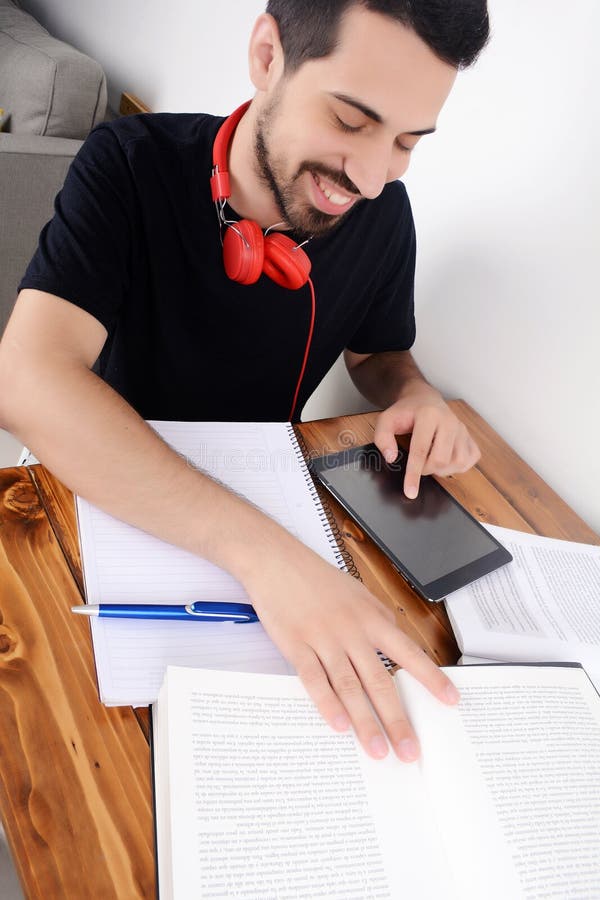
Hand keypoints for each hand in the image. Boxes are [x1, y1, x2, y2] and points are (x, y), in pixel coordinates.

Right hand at [244, 541, 459, 761]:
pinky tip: (338, 725)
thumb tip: (397, 646)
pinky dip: (326, 703)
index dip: (431, 678)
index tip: (451, 701)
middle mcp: (352, 631)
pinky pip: (314, 679)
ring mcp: (324, 639)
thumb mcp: (358, 594)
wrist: (278, 562)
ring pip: (349, 687)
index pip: (408, 652)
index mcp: (371, 619)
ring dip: (364, 722)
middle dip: (397, 719)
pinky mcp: (296, 645)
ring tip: (376, 751)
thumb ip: (378, 621)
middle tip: (409, 751)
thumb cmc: (318, 578)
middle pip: (380, 681)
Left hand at [374, 384, 479, 497]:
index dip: (413, 474)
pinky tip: (445, 460)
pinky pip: (470, 460)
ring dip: (441, 469)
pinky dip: (457, 466)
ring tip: (430, 460)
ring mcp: (463, 429)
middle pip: (441, 460)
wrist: (424, 399)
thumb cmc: (405, 412)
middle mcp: (450, 421)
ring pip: (458, 462)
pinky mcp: (470, 437)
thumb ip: (383, 438)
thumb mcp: (386, 420)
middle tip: (417, 464)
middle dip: (425, 470)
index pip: (420, 450)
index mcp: (428, 415)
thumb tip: (391, 458)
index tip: (410, 492)